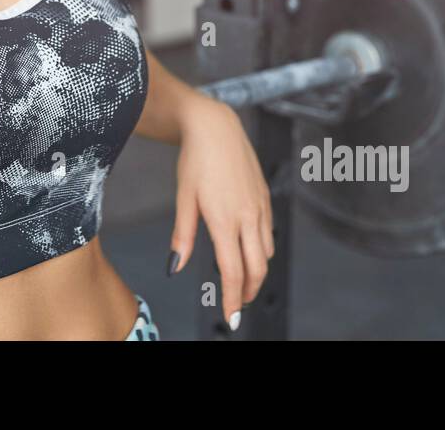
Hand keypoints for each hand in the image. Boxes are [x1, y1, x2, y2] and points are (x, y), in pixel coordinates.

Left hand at [168, 96, 274, 332]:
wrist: (216, 127)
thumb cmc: (195, 161)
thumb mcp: (183, 198)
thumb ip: (183, 236)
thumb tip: (175, 267)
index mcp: (224, 220)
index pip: (233, 271)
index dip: (233, 299)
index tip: (231, 318)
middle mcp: (248, 216)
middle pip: (257, 268)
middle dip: (248, 292)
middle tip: (237, 306)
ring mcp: (260, 206)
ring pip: (266, 252)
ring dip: (256, 272)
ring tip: (240, 281)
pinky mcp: (265, 197)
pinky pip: (268, 232)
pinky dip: (261, 249)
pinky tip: (248, 250)